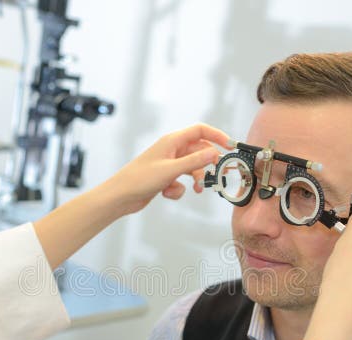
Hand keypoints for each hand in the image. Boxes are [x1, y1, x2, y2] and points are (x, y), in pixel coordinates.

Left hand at [99, 123, 227, 215]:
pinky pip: (181, 181)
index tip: (230, 146)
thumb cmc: (139, 179)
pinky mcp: (165, 178)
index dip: (217, 136)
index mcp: (172, 141)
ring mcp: (168, 164)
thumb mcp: (171, 170)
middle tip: (216, 176)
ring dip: (195, 179)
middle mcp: (171, 150)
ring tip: (196, 190)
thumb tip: (215, 153)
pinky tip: (167, 193)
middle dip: (207, 165)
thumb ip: (194, 161)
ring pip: (192, 168)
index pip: (200, 131)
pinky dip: (178, 189)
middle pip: (199, 152)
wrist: (120, 196)